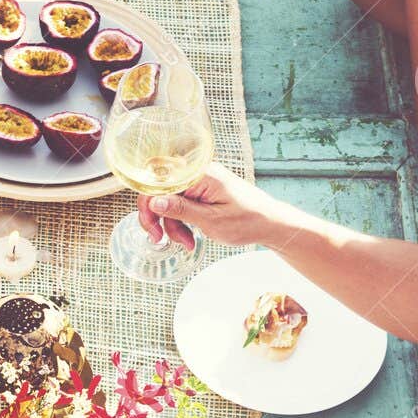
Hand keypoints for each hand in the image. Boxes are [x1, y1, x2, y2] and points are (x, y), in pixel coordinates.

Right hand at [138, 163, 281, 251]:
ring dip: (173, 226)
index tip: (152, 230)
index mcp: (200, 175)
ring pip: (170, 202)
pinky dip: (182, 222)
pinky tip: (190, 237)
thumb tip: (153, 201)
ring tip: (187, 243)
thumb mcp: (211, 220)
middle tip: (160, 240)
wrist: (270, 223)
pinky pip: (182, 204)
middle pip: (161, 192)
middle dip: (160, 219)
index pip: (158, 183)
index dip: (148, 206)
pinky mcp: (203, 191)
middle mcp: (197, 173)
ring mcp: (200, 182)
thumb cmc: (247, 221)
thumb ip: (180, 209)